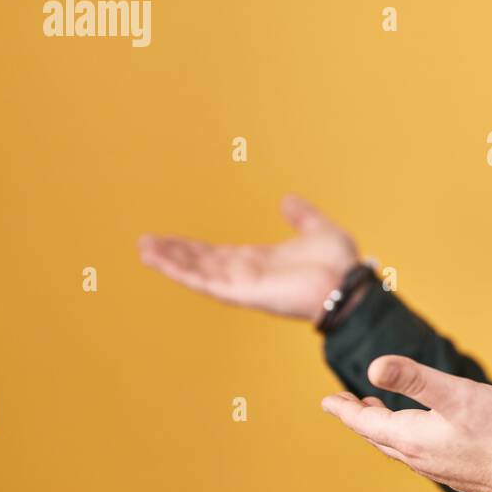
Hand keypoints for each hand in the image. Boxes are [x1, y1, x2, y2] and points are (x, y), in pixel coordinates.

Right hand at [138, 194, 360, 320]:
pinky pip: (204, 281)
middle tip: (146, 242)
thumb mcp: (317, 229)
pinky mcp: (240, 292)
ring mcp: (241, 284)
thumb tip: (288, 200)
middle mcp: (246, 274)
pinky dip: (180, 271)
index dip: (193, 247)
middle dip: (174, 252)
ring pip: (197, 271)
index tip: (171, 239)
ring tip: (144, 248)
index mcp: (260, 261)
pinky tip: (159, 260)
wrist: (348, 282)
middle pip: (201, 261)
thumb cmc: (339, 264)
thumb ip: (301, 216)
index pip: (218, 253)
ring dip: (170, 260)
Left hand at [321, 356, 491, 491]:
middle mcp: (419, 456)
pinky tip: (420, 431)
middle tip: (345, 403)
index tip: (326, 401)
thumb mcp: (456, 394)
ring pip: (398, 446)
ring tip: (377, 412)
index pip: (366, 423)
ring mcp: (438, 466)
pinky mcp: (456, 470)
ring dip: (382, 428)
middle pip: (379, 435)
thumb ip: (415, 379)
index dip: (345, 409)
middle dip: (360, 417)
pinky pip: (418, 453)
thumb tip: (373, 367)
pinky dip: (405, 437)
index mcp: (412, 437)